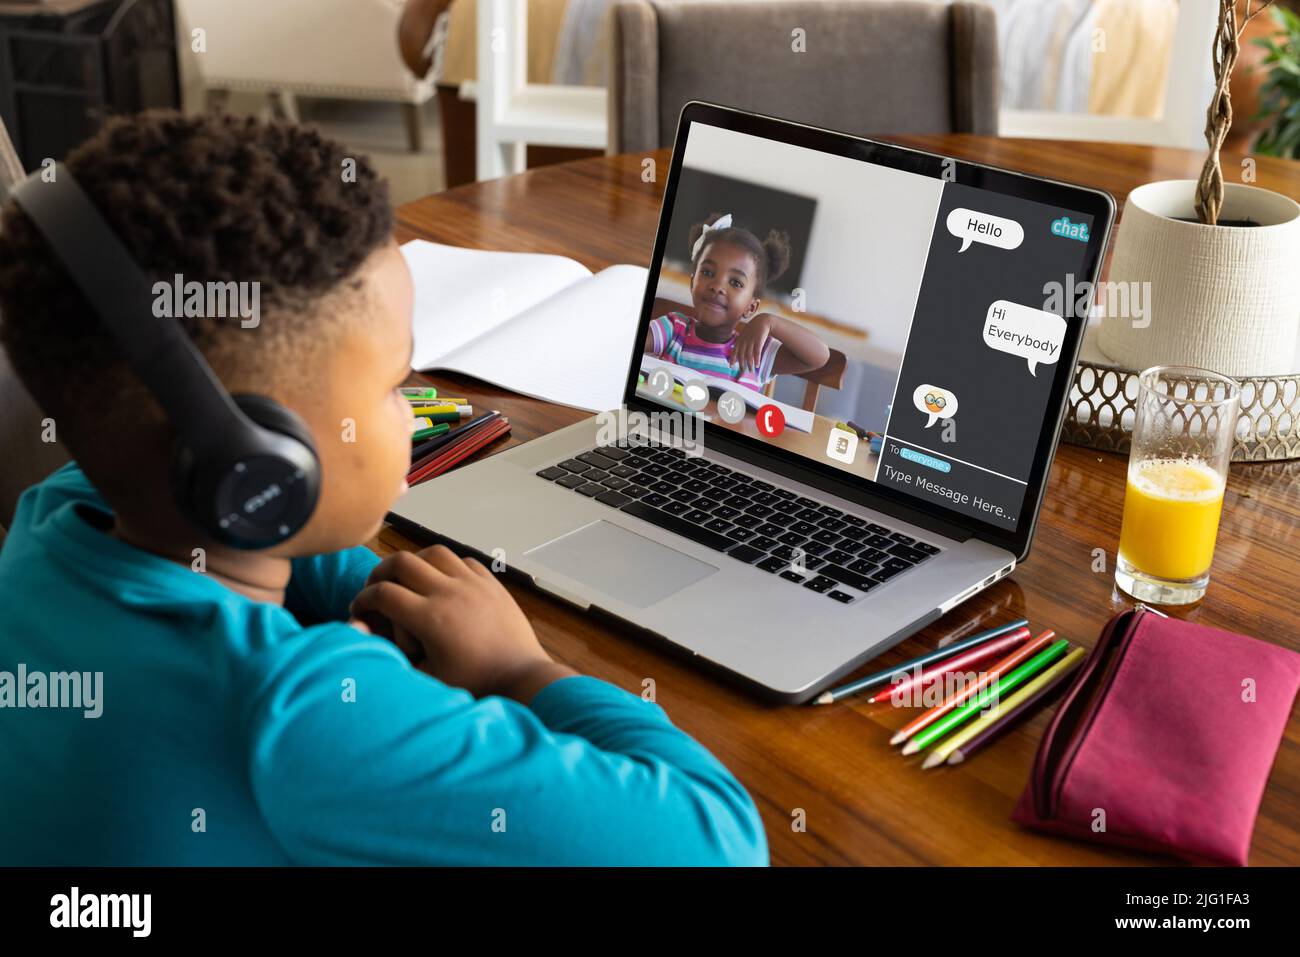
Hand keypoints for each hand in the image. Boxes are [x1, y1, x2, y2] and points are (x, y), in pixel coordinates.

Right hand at [349, 546, 574, 700]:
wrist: (521, 677)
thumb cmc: (475, 683)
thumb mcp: (428, 678)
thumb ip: (392, 657)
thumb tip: (362, 636)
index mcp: (430, 618)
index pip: (383, 594)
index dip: (363, 599)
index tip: (359, 607)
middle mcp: (450, 593)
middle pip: (402, 562)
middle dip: (381, 571)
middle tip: (376, 586)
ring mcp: (473, 584)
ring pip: (435, 552)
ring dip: (415, 561)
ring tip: (407, 577)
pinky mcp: (492, 584)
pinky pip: (463, 560)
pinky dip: (446, 564)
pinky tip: (442, 580)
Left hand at [731, 313, 771, 374]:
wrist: (762, 321)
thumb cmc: (754, 329)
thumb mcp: (745, 335)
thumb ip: (741, 343)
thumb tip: (737, 351)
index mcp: (740, 340)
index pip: (734, 351)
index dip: (732, 359)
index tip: (731, 366)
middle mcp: (744, 341)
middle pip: (741, 355)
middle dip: (741, 364)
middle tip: (743, 372)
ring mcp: (751, 341)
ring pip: (749, 355)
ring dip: (749, 364)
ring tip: (751, 371)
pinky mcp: (759, 341)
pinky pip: (757, 352)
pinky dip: (757, 359)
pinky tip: (757, 365)